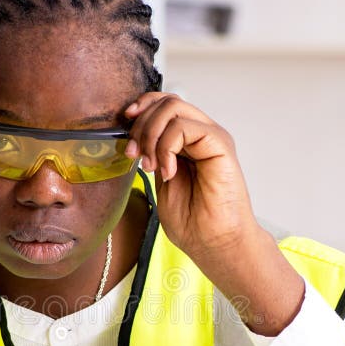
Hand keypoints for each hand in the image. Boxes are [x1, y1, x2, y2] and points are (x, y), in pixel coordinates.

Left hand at [124, 92, 258, 261]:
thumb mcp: (161, 181)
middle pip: (166, 101)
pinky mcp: (220, 144)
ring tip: (151, 166)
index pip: (164, 104)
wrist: (215, 244)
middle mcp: (201, 134)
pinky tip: (168, 172)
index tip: (124, 128)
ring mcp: (211, 137)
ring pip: (173, 107)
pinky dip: (167, 147)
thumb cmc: (193, 222)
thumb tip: (136, 137)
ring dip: (151, 135)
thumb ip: (154, 155)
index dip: (141, 108)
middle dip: (141, 125)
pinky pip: (184, 127)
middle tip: (134, 155)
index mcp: (188, 142)